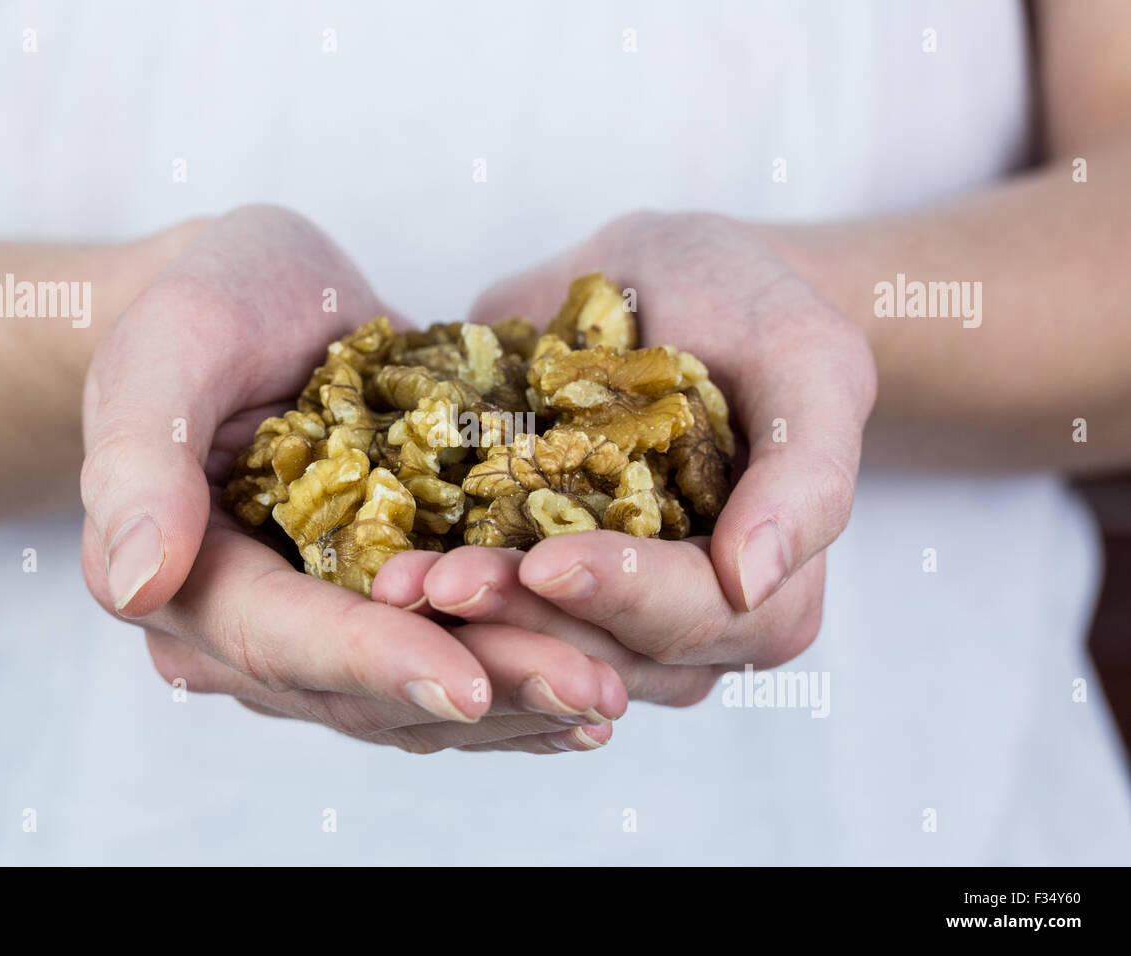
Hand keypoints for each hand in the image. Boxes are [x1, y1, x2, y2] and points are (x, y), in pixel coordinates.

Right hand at [79, 205, 625, 752]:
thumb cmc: (210, 308)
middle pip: (366, 687)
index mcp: (189, 578)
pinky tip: (598, 678)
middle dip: (480, 692)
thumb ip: (137, 460)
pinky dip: (521, 675)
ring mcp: (329, 621)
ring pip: (419, 692)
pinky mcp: (390, 602)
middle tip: (591, 692)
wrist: (268, 302)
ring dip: (518, 700)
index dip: (371, 662)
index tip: (464, 683)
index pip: (280, 639)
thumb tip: (136, 581)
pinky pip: (456, 656)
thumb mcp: (166, 352)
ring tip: (609, 695)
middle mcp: (256, 626)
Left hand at [382, 211, 874, 681]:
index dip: (622, 594)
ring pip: (533, 650)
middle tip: (431, 584)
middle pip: (601, 651)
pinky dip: (432, 599)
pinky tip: (375, 574)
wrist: (665, 280)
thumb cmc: (751, 308)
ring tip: (390, 582)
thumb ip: (807, 471)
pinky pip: (484, 612)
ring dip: (461, 627)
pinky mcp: (531, 582)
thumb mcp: (806, 361)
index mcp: (766, 594)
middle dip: (518, 621)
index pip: (695, 616)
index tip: (546, 561)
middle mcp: (682, 626)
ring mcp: (601, 613)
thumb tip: (756, 581)